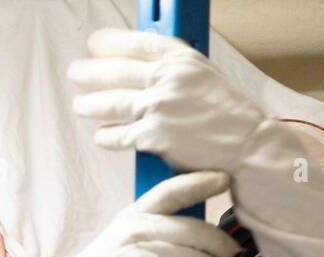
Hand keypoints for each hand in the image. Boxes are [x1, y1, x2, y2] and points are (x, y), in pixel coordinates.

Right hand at [40, 170, 236, 256]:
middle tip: (230, 253)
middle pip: (195, 232)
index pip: (171, 191)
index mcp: (133, 216)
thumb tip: (196, 227)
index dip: (200, 182)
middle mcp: (138, 233)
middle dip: (220, 245)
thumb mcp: (121, 236)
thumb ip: (153, 226)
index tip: (224, 178)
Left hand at [69, 28, 270, 174]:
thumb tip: (147, 69)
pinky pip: (120, 135)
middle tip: (76, 73)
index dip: (111, 42)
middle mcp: (168, 78)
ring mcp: (159, 106)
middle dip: (90, 72)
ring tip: (80, 106)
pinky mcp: (154, 136)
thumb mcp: (206, 77)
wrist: (246, 147)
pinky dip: (107, 137)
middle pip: (118, 71)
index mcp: (182, 58)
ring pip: (112, 102)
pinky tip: (101, 136)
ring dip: (91, 105)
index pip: (138, 42)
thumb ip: (176, 70)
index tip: (95, 44)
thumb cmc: (229, 117)